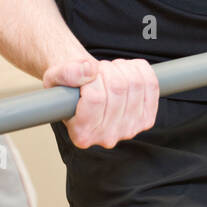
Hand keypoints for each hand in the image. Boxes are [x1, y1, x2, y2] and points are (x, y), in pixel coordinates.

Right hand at [42, 56, 159, 148]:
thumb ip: (66, 73)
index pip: (95, 98)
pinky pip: (151, 85)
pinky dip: (139, 70)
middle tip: (98, 71)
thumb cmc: (70, 88)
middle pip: (118, 89)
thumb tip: (89, 70)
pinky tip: (126, 71)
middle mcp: (107, 138)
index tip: (87, 76)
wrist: (88, 93)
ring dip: (122, 68)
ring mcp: (129, 130)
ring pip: (135, 84)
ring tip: (109, 72)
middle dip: (107, 70)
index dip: (92, 78)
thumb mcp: (55, 77)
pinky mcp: (146, 120)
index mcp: (82, 134)